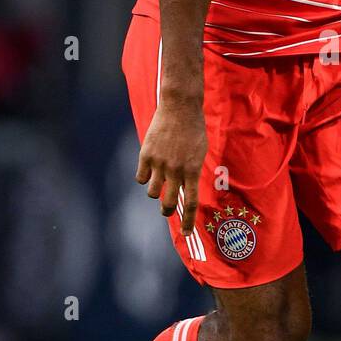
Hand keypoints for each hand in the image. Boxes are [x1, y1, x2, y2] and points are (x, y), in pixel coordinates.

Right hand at [135, 94, 207, 234]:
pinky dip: (144, 177)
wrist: (180, 107)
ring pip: (151, 192)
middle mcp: (175, 169)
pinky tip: (149, 169)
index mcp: (193, 170)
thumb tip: (185, 190)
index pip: (190, 202)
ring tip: (159, 182)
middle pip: (168, 203)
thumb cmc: (193, 129)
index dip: (187, 221)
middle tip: (166, 210)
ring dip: (155, 192)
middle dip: (166, 211)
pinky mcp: (145, 155)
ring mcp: (159, 163)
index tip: (185, 234)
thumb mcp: (200, 152)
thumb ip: (192, 172)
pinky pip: (140, 178)